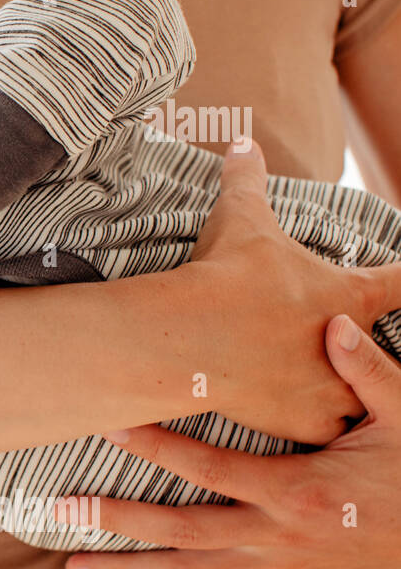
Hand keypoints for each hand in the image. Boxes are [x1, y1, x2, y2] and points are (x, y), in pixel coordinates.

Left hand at [57, 313, 400, 568]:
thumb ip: (368, 373)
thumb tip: (334, 324)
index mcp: (300, 491)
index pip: (212, 467)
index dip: (157, 445)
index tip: (110, 422)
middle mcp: (276, 534)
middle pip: (182, 530)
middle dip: (119, 517)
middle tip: (62, 507)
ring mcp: (273, 560)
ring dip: (129, 567)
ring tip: (74, 563)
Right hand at [185, 137, 400, 444]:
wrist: (187, 337)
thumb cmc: (222, 276)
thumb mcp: (238, 218)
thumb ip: (246, 179)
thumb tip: (240, 141)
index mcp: (349, 294)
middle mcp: (350, 344)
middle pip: (381, 350)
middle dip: (362, 348)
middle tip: (339, 339)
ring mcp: (331, 387)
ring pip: (357, 395)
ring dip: (344, 388)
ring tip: (325, 386)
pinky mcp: (302, 421)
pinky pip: (323, 428)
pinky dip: (310, 421)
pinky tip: (295, 416)